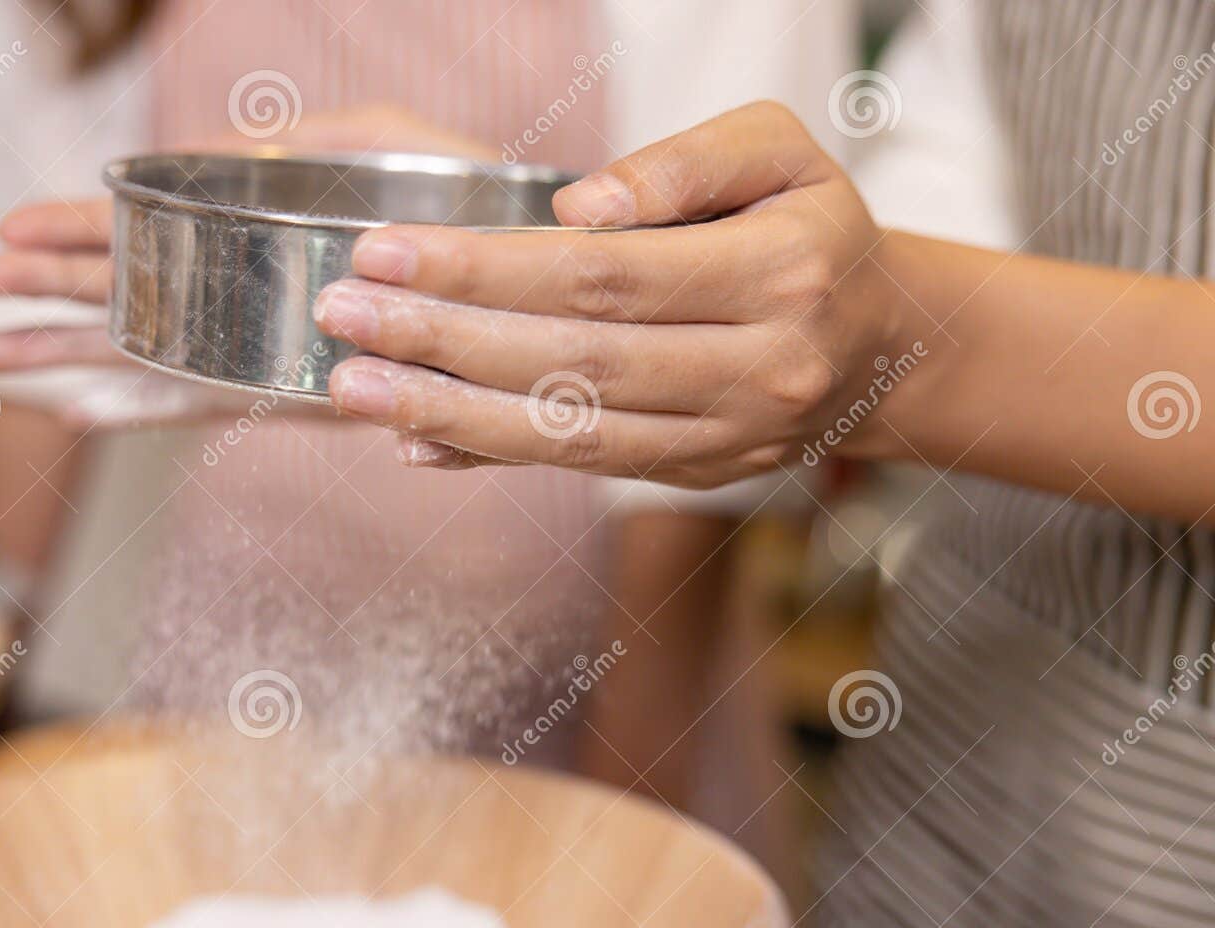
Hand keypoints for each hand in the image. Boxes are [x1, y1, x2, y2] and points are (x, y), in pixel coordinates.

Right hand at [0, 105, 493, 377]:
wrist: (520, 276)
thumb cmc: (457, 199)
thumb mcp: (371, 140)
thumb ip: (297, 141)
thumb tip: (223, 148)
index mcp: (255, 239)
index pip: (148, 239)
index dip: (79, 237)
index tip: (13, 233)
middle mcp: (247, 303)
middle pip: (129, 297)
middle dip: (52, 293)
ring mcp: (261, 352)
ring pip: (146, 353)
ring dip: (70, 353)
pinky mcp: (291, 394)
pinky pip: (199, 405)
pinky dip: (135, 409)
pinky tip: (73, 411)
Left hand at [313, 101, 914, 487]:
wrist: (881, 344)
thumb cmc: (811, 230)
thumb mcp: (781, 154)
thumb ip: (684, 163)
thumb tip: (577, 209)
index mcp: (779, 274)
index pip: (604, 275)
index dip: (485, 269)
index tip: (387, 251)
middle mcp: (756, 369)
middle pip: (573, 359)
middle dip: (443, 340)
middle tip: (343, 316)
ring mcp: (725, 437)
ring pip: (570, 434)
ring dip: (448, 411)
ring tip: (352, 385)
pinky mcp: (694, 475)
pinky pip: (580, 470)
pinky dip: (491, 456)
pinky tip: (414, 438)